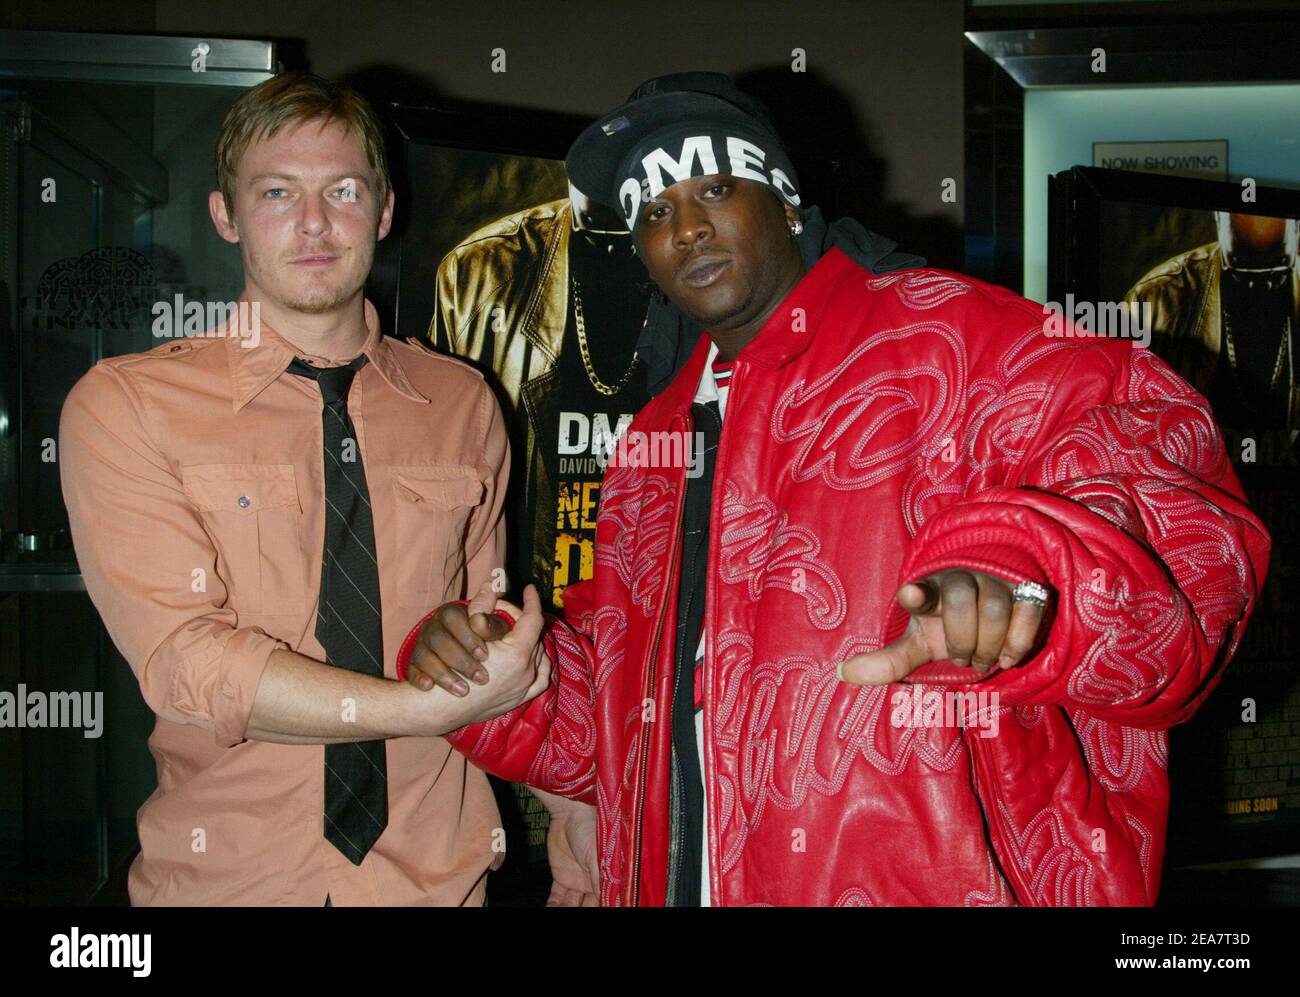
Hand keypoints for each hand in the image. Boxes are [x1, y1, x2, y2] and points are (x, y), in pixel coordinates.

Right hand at [407, 578, 512, 694]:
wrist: (457, 663)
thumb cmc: (480, 639)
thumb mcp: (490, 626)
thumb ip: (493, 616)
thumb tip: (494, 588)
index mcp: (452, 613)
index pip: (455, 618)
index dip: (470, 636)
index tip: (486, 655)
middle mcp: (433, 626)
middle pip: (439, 639)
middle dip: (462, 659)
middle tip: (483, 677)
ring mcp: (421, 645)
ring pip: (424, 656)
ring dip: (444, 674)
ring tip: (464, 691)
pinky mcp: (414, 663)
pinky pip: (411, 669)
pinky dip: (419, 678)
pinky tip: (430, 687)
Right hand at [434, 585, 552, 727]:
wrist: (439, 708)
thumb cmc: (449, 669)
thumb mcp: (465, 631)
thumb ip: (482, 606)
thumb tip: (493, 583)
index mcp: (517, 654)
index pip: (533, 619)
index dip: (531, 600)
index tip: (529, 589)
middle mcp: (525, 672)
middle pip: (535, 637)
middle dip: (525, 621)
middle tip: (509, 612)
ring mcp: (524, 688)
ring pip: (538, 656)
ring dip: (530, 642)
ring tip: (518, 631)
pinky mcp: (519, 700)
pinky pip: (540, 678)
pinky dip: (537, 664)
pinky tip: (530, 658)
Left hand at [531, 788, 599, 906]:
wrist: (571, 810)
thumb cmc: (592, 827)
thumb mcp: (599, 857)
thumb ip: (601, 882)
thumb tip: (610, 901)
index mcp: (607, 878)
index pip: (605, 900)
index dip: (603, 906)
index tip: (594, 913)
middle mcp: (594, 883)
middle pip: (588, 906)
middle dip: (582, 911)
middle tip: (575, 913)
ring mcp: (577, 881)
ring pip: (572, 905)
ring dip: (566, 910)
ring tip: (559, 914)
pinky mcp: (561, 877)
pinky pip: (557, 898)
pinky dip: (553, 906)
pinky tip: (550, 910)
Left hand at [838, 569, 1049, 685]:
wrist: (994, 607)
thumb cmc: (949, 625)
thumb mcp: (920, 642)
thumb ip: (890, 660)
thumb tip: (843, 673)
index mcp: (930, 591)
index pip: (920, 589)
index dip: (915, 593)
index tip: (909, 595)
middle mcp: (962, 578)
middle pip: (962, 601)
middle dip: (963, 639)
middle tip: (963, 658)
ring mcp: (996, 579)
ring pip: (996, 608)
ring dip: (990, 645)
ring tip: (984, 658)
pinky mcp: (1028, 588)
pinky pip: (1028, 611)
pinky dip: (1018, 641)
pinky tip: (1009, 656)